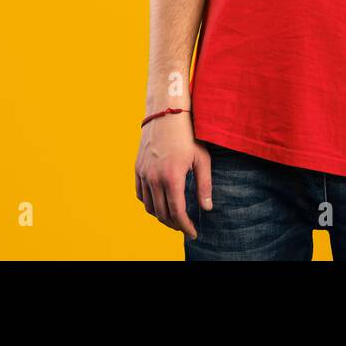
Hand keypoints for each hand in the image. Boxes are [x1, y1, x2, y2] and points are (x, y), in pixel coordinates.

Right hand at [134, 111, 211, 239]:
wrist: (166, 113)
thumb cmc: (188, 134)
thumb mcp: (201, 159)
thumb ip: (204, 185)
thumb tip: (207, 208)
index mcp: (172, 178)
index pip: (177, 213)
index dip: (186, 226)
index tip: (193, 233)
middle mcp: (154, 178)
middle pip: (162, 213)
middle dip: (174, 224)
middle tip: (185, 226)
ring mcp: (144, 173)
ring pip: (149, 206)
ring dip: (161, 216)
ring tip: (173, 217)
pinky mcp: (138, 168)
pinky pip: (140, 194)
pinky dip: (148, 203)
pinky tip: (158, 203)